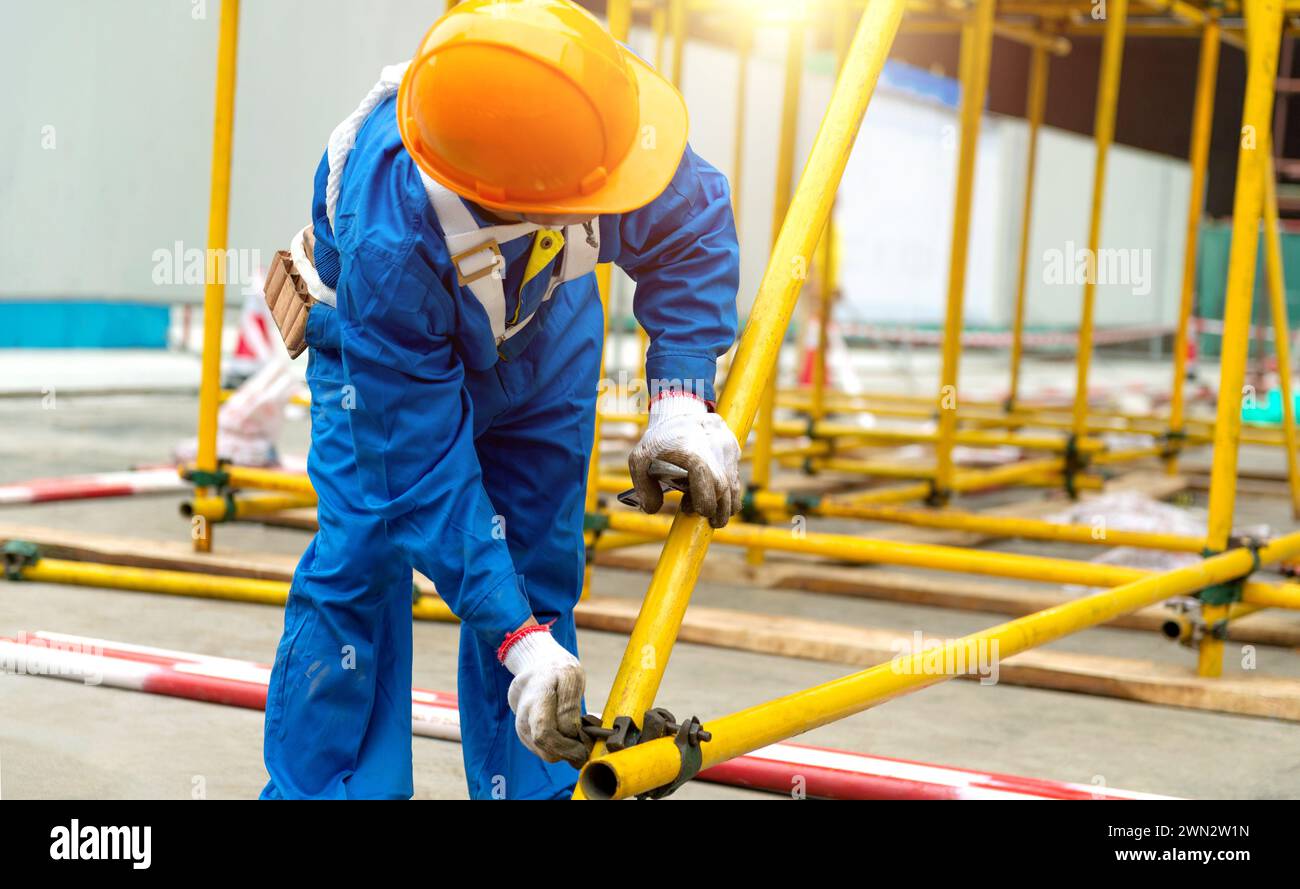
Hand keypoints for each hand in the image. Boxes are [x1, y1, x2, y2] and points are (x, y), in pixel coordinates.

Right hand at [501, 623, 590, 767]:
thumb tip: (572, 734)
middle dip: (568, 752)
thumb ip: (570, 706)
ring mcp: (521, 726)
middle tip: (586, 746)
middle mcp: (524, 716)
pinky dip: (559, 749)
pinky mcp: (525, 734)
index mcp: (536, 699)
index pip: (545, 734)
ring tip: (579, 738)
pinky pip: (544, 750)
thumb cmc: (557, 671)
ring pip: (544, 753)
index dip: (567, 746)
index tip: (586, 745)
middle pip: (544, 749)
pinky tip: (569, 736)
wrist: (535, 666)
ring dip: (564, 752)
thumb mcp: (571, 678)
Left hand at [629, 392, 741, 527]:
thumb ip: (643, 487)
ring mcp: (727, 449)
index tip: (696, 512)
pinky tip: (716, 495)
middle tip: (707, 518)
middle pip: (724, 491)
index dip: (705, 506)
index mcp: (693, 455)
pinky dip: (729, 490)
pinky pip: (735, 475)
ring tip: (714, 512)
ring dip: (727, 504)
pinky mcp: (733, 448)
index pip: (709, 488)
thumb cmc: (658, 438)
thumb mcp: (640, 459)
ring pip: (734, 485)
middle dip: (718, 510)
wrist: (678, 410)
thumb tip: (652, 509)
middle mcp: (715, 451)